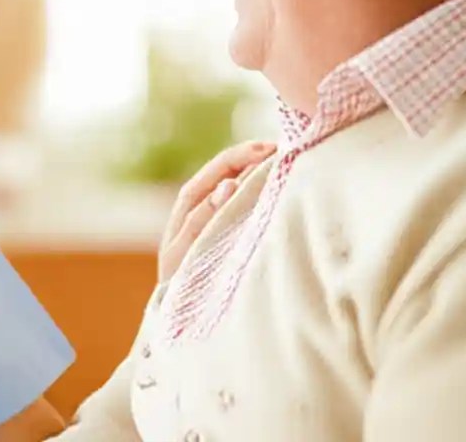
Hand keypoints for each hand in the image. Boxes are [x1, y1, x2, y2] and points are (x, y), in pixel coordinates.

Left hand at [157, 141, 274, 286]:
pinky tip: (283, 187)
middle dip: (252, 158)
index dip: (238, 158)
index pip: (215, 174)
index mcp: (188, 208)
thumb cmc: (179, 286)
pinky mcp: (234, 234)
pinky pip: (248, 207)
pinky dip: (263, 194)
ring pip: (239, 187)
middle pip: (229, 173)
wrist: (182, 318)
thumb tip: (228, 185)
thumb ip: (201, 221)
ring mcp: (220, 219)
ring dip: (260, 172)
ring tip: (286, 159)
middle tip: (282, 148)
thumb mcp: (184, 253)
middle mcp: (204, 207)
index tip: (263, 150)